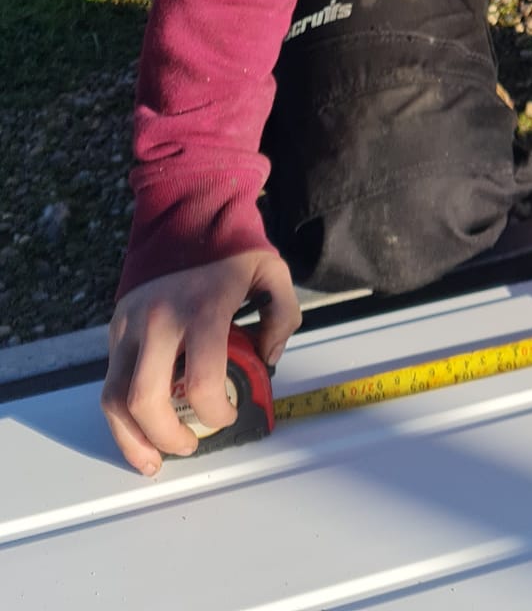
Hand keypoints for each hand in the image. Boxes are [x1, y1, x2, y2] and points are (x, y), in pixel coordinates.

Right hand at [101, 249, 299, 474]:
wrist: (186, 211)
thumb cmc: (231, 247)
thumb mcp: (273, 273)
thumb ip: (282, 318)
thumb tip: (267, 361)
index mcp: (203, 309)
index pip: (203, 381)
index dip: (216, 412)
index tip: (229, 415)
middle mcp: (160, 320)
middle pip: (145, 399)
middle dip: (165, 437)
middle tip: (189, 447)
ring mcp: (131, 324)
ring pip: (114, 397)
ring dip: (131, 438)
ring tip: (152, 459)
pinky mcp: (116, 326)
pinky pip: (110, 380)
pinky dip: (121, 413)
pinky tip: (138, 431)